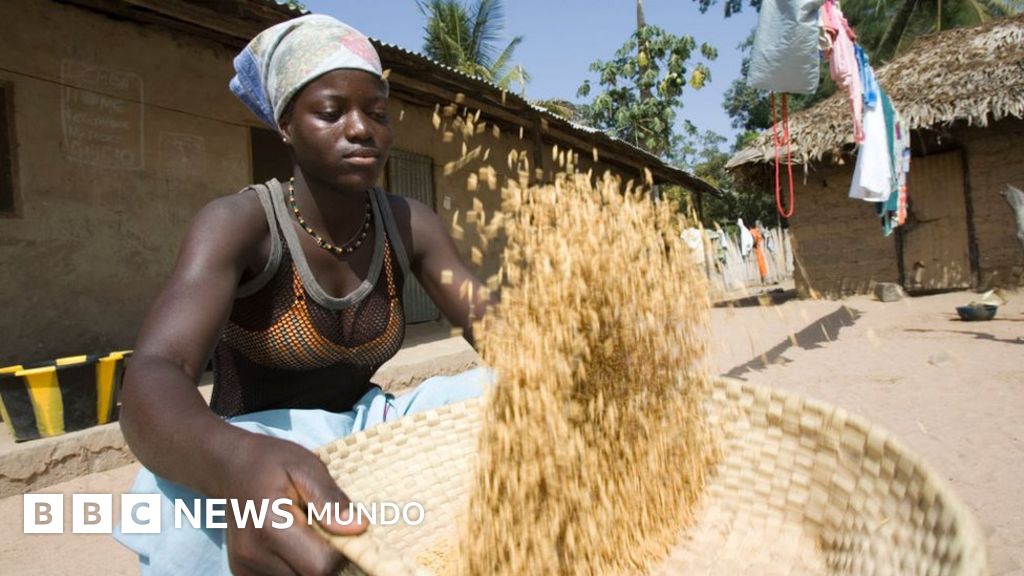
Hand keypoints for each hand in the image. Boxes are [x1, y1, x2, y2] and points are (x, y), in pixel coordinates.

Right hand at [220, 432, 366, 575]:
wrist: (230, 467)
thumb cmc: (271, 462)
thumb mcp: (306, 466)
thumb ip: (330, 499)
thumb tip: (358, 527)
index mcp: (269, 526)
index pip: (319, 565)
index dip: (341, 553)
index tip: (344, 530)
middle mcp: (252, 554)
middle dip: (327, 560)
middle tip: (326, 531)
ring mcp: (244, 568)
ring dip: (311, 565)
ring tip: (307, 534)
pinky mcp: (243, 574)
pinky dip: (296, 568)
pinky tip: (294, 545)